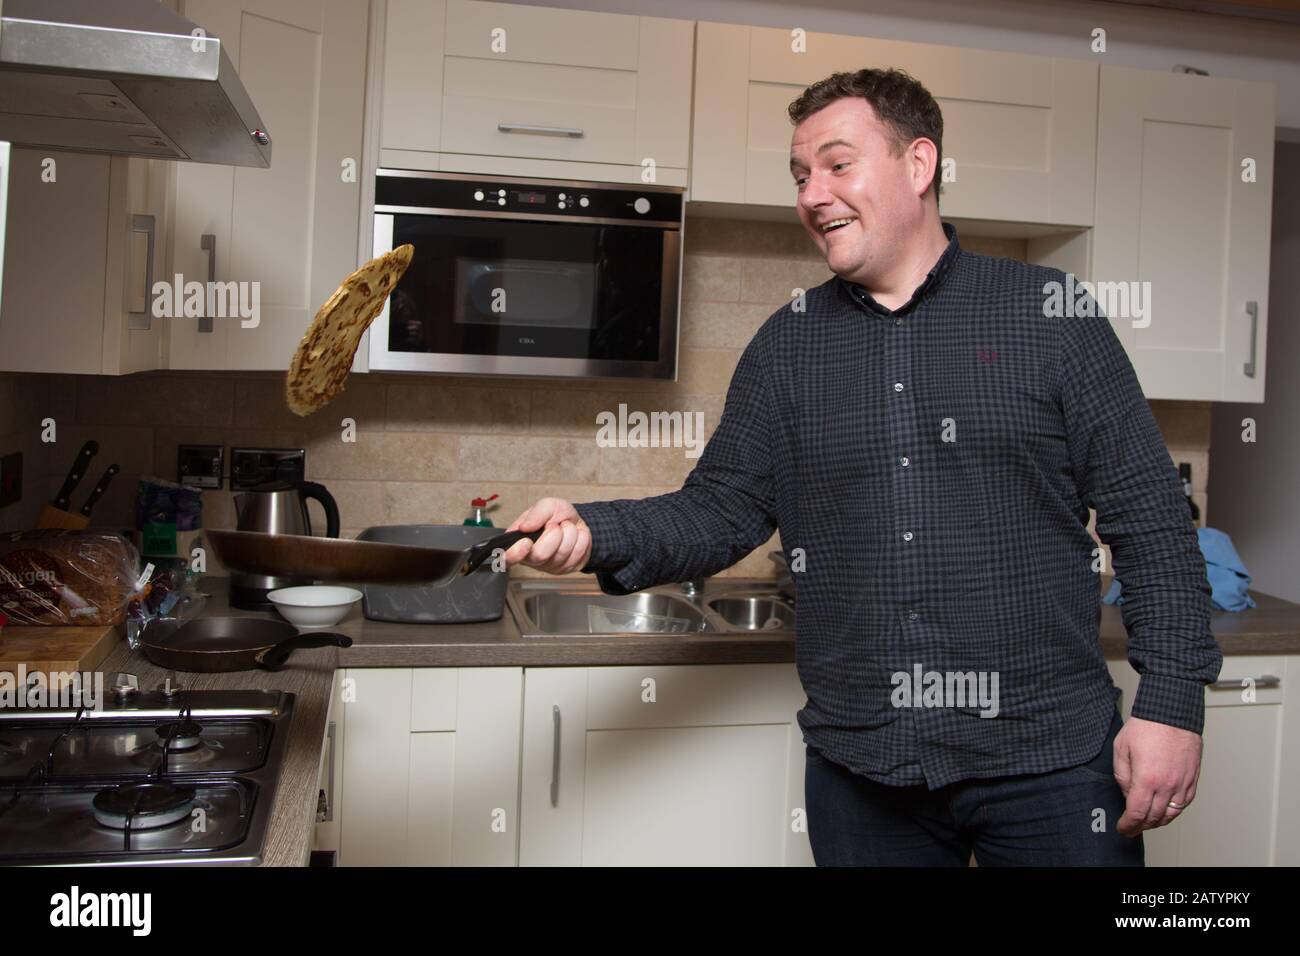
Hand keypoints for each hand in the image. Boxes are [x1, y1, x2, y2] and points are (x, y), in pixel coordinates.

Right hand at [503, 497, 592, 574]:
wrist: (577, 522)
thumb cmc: (557, 515)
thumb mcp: (546, 505)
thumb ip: (536, 513)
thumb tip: (524, 527)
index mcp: (519, 542)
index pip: (507, 559)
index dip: (516, 553)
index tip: (527, 542)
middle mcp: (531, 558)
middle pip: (539, 556)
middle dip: (553, 535)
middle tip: (555, 525)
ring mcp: (549, 566)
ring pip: (561, 554)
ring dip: (569, 534)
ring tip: (565, 529)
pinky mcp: (566, 568)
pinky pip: (577, 555)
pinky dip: (580, 540)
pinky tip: (574, 537)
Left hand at [1113, 715, 1201, 836]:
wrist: (1171, 712)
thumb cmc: (1147, 726)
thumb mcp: (1121, 749)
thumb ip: (1122, 776)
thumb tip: (1128, 794)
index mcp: (1147, 779)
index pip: (1136, 813)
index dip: (1128, 825)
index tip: (1123, 828)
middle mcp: (1167, 785)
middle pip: (1154, 817)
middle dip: (1140, 826)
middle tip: (1131, 828)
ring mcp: (1183, 783)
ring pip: (1172, 814)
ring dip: (1158, 822)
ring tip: (1147, 822)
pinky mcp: (1193, 778)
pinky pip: (1184, 803)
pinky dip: (1174, 811)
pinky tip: (1165, 810)